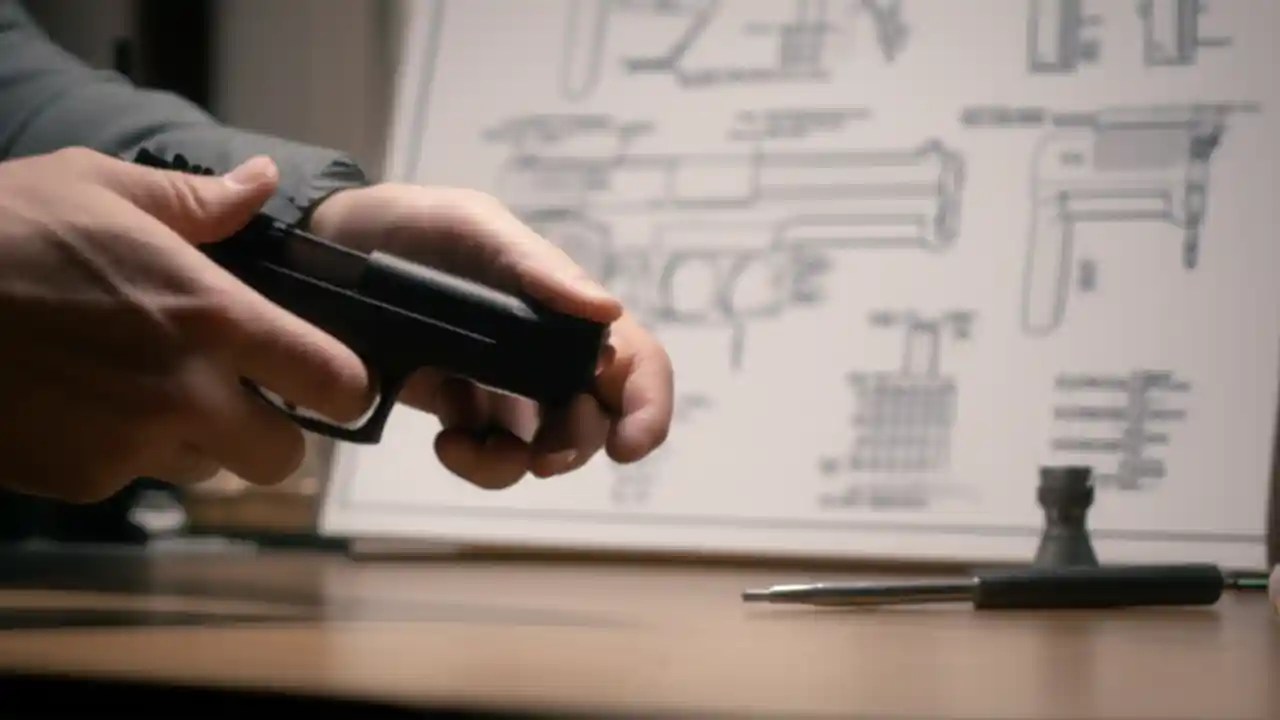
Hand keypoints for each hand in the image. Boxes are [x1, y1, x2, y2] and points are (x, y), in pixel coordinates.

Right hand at [0, 148, 370, 502]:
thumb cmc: (0, 230)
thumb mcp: (98, 188)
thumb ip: (196, 201)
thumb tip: (262, 184)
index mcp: (211, 315)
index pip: (333, 379)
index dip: (344, 385)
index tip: (330, 377)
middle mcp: (186, 392)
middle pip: (283, 459)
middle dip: (272, 434)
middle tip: (242, 399)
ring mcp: (132, 445)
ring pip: (208, 471)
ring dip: (195, 442)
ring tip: (142, 390)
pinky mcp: (80, 480)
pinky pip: (131, 479)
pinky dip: (120, 453)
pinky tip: (80, 406)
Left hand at [305, 183, 673, 488]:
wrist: (321, 248)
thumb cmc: (404, 223)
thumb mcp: (469, 225)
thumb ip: (533, 265)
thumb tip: (606, 310)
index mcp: (561, 305)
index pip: (633, 360)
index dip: (648, 406)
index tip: (629, 446)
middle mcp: (543, 349)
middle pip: (594, 416)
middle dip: (576, 445)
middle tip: (541, 453)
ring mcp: (500, 383)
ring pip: (542, 448)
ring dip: (518, 464)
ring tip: (464, 447)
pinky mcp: (456, 406)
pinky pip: (489, 454)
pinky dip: (476, 462)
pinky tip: (446, 440)